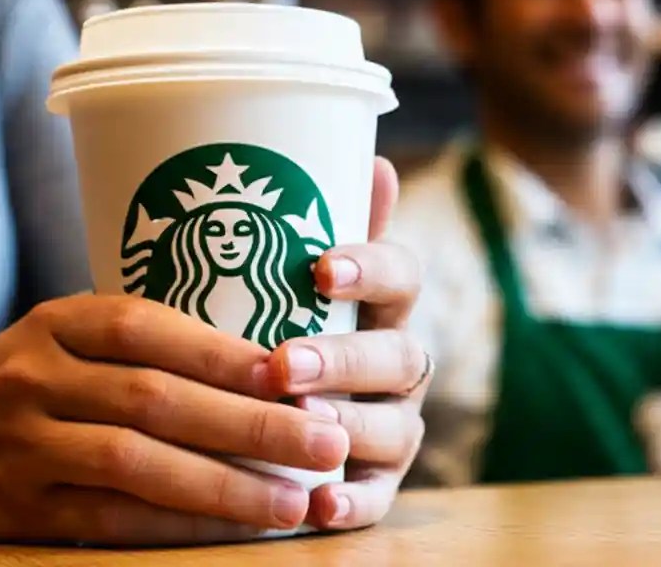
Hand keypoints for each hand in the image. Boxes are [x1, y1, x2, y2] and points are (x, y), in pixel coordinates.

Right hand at [0, 298, 349, 544]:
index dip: (224, 351)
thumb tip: (276, 355)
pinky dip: (180, 524)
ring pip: (137, 463)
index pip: (148, 327)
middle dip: (251, 422)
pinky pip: (112, 519)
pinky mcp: (22, 511)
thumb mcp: (69, 338)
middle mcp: (37, 378)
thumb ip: (152, 338)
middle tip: (327, 439)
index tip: (297, 371)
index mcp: (59, 324)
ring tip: (296, 498)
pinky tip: (236, 527)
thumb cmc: (27, 384)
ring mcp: (24, 446)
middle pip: (156, 398)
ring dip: (225, 485)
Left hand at [263, 156, 427, 531]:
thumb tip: (371, 156)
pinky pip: (378, 498)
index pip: (403, 276)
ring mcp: (393, 426)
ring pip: (395, 427)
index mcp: (384, 306)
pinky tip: (319, 503)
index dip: (372, 269)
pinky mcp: (375, 484)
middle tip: (285, 362)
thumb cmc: (275, 324)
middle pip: (401, 355)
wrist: (257, 411)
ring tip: (301, 423)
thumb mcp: (287, 275)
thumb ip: (322, 223)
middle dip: (346, 357)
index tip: (321, 267)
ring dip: (351, 425)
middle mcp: (399, 365)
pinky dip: (354, 503)